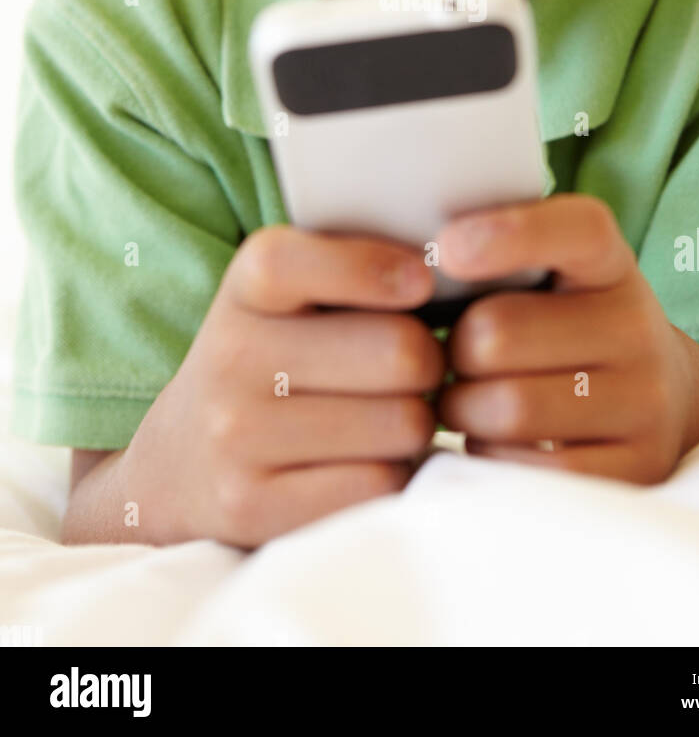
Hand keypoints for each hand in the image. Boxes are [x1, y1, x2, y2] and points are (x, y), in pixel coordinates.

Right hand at [124, 225, 444, 546]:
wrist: (178, 464)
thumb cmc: (270, 363)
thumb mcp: (287, 297)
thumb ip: (354, 268)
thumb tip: (451, 265)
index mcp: (246, 289)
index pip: (308, 261)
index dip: (377, 269)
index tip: (418, 285)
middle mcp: (232, 359)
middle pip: (400, 352)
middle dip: (429, 362)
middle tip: (413, 371)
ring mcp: (237, 437)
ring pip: (403, 423)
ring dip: (416, 423)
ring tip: (385, 419)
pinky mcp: (255, 507)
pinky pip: (381, 484)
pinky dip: (393, 475)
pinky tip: (366, 462)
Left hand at [433, 194, 694, 483]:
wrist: (656, 399)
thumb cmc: (561, 325)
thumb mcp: (548, 274)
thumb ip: (494, 254)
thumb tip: (415, 258)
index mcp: (609, 263)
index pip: (576, 230)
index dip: (510, 234)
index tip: (447, 247)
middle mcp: (638, 327)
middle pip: (498, 334)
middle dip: (454, 352)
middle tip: (454, 359)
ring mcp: (646, 403)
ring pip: (508, 409)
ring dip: (462, 411)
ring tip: (468, 402)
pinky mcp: (637, 469)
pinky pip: (529, 471)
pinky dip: (491, 458)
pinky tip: (494, 442)